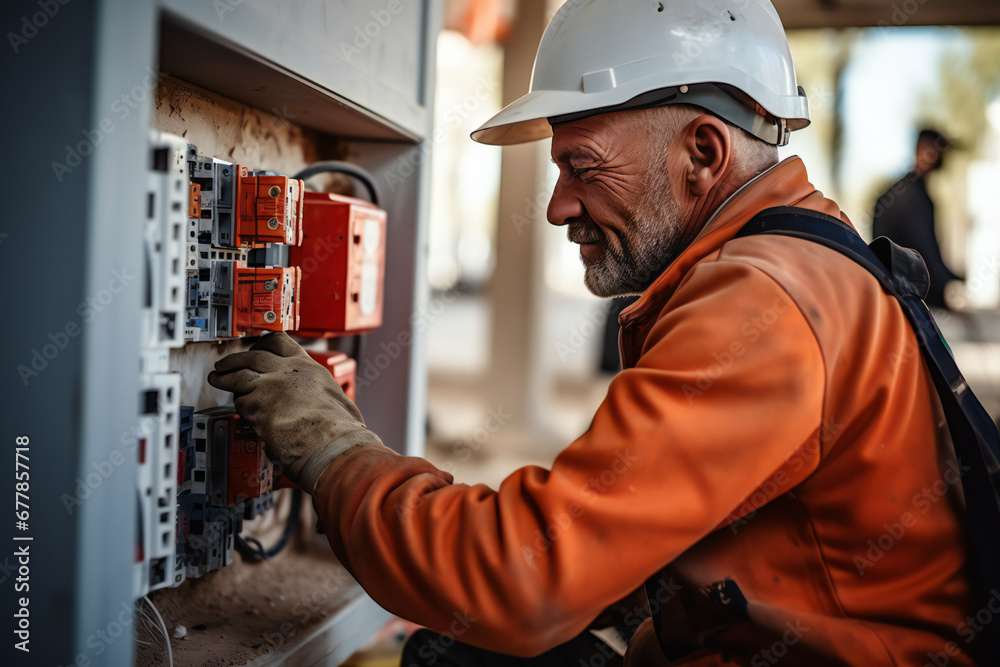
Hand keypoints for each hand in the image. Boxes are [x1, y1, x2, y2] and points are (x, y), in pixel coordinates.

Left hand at [207, 332, 381, 492]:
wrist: (330, 443)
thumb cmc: (339, 427)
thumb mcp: (338, 399)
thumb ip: (324, 395)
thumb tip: (330, 406)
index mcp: (307, 367)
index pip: (279, 342)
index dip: (263, 344)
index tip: (255, 347)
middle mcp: (286, 371)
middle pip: (252, 356)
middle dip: (236, 359)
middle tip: (226, 365)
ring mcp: (268, 387)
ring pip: (238, 375)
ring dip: (225, 377)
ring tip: (217, 378)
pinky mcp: (256, 407)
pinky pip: (240, 402)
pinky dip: (239, 405)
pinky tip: (241, 409)